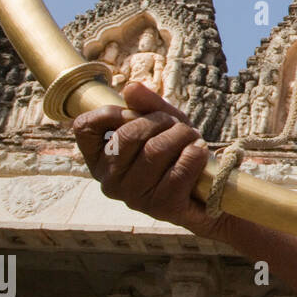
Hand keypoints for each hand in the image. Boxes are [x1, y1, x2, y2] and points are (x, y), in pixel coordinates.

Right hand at [72, 81, 228, 240]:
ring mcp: (133, 198)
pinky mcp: (161, 208)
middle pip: (128, 134)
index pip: (85, 127)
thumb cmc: (179, 150)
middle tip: (179, 127)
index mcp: (100, 160)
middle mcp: (110, 182)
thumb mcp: (163, 122)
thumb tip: (130, 88)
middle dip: (162, 121)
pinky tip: (199, 153)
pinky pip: (179, 169)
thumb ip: (147, 105)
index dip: (111, 112)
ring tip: (193, 139)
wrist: (211, 188)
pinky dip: (195, 154)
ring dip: (183, 136)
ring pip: (155, 150)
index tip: (137, 113)